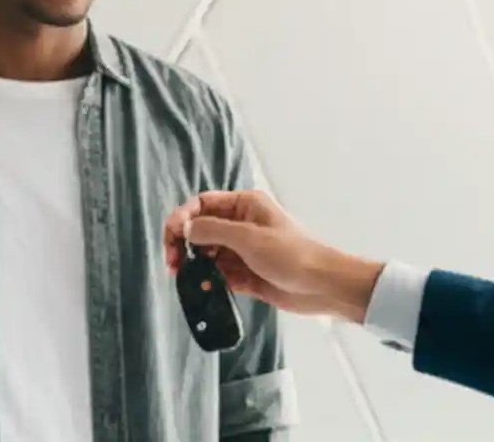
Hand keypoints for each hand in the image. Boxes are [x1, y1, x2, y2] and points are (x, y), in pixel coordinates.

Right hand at [163, 190, 383, 322]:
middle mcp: (241, 225)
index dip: (182, 218)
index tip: (171, 238)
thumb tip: (185, 228)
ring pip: (207, 254)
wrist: (322, 287)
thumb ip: (214, 231)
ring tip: (186, 278)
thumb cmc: (293, 255)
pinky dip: (208, 280)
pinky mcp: (245, 274)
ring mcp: (242, 250)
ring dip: (194, 265)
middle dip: (183, 244)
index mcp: (245, 205)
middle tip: (172, 263)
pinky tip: (203, 289)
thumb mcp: (250, 238)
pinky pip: (218, 274)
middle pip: (200, 229)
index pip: (202, 204)